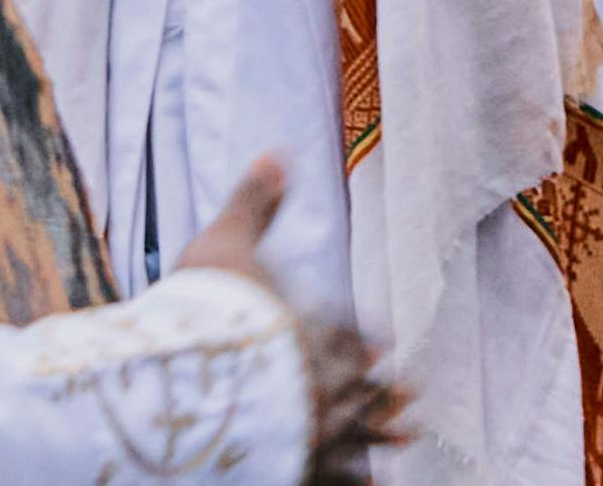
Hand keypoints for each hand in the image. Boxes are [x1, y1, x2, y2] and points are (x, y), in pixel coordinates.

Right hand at [172, 161, 403, 485]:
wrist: (189, 388)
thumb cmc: (206, 314)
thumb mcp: (225, 245)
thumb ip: (255, 203)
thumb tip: (277, 149)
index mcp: (312, 330)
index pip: (347, 333)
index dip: (363, 340)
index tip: (384, 345)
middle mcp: (322, 381)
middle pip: (361, 387)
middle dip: (385, 390)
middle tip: (412, 395)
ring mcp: (311, 430)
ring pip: (358, 435)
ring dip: (382, 436)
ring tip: (405, 438)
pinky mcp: (293, 469)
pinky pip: (330, 478)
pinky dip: (350, 479)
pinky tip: (366, 483)